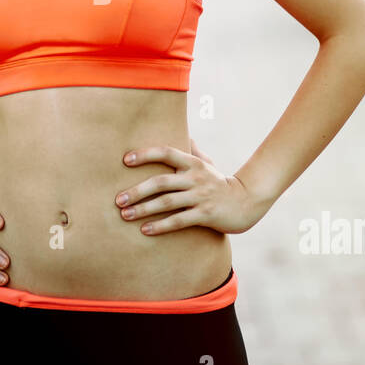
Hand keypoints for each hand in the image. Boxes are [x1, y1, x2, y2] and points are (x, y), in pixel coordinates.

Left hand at [115, 137, 264, 235]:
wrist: (247, 202)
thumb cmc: (219, 182)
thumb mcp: (207, 163)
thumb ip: (192, 150)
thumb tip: (182, 134)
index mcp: (193, 163)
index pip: (166, 152)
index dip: (145, 154)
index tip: (125, 160)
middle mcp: (196, 177)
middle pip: (161, 181)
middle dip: (137, 191)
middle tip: (118, 199)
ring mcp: (201, 196)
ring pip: (167, 202)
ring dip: (143, 209)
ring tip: (125, 215)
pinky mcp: (206, 215)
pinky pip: (179, 220)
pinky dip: (160, 226)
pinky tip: (145, 230)